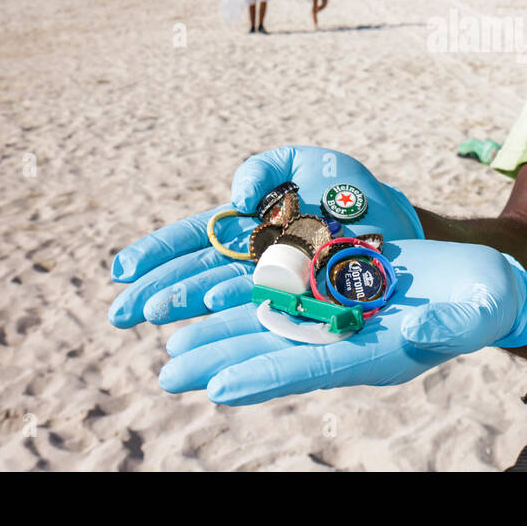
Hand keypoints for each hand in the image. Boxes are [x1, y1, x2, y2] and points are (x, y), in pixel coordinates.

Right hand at [108, 146, 422, 328]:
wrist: (406, 228)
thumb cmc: (354, 193)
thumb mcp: (307, 163)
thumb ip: (265, 167)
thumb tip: (237, 197)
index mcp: (249, 226)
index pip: (193, 239)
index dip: (158, 255)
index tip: (121, 270)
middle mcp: (255, 263)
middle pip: (197, 278)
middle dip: (158, 294)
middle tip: (120, 313)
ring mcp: (278, 292)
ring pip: (223, 307)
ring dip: (191, 321)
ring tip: (159, 333)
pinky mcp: (305, 317)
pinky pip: (265, 330)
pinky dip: (237, 344)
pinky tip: (211, 362)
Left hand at [158, 239, 526, 404]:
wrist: (483, 284)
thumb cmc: (486, 302)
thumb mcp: (476, 311)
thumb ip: (448, 322)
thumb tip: (422, 325)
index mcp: (377, 352)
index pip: (311, 368)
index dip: (265, 377)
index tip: (218, 389)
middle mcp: (347, 339)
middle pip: (274, 351)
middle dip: (223, 360)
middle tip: (170, 372)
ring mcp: (339, 314)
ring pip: (268, 326)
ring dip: (221, 336)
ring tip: (173, 350)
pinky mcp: (336, 286)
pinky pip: (282, 296)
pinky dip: (245, 302)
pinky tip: (210, 303)